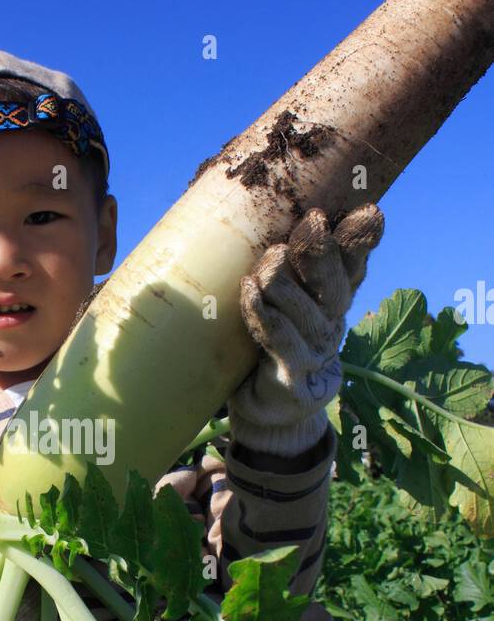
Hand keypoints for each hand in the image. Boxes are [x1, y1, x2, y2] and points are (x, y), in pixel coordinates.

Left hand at [228, 204, 383, 456]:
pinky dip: (262, 313)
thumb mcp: (283, 298)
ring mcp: (316, 351)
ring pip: (302, 310)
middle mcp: (332, 323)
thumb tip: (281, 222)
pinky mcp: (293, 375)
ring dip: (282, 282)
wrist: (268, 408)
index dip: (360, 242)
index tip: (369, 212)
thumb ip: (289, 265)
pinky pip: (279, 339)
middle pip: (333, 286)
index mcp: (334, 299)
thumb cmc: (271, 341)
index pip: (353, 266)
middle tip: (313, 221)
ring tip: (268, 260)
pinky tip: (251, 290)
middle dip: (322, 252)